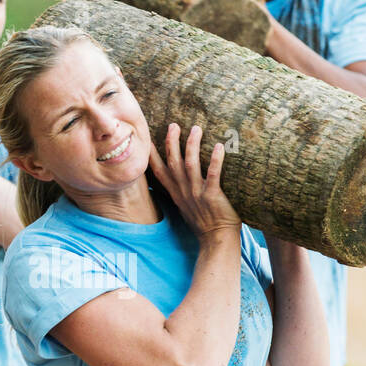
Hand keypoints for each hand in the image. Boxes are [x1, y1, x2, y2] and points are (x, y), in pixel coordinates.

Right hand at [148, 123, 240, 240]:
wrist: (216, 239)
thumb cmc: (205, 222)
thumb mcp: (186, 205)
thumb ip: (181, 189)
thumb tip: (180, 174)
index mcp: (176, 193)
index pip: (159, 172)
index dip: (152, 155)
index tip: (146, 139)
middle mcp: (184, 191)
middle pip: (173, 163)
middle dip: (172, 143)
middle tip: (174, 125)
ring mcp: (197, 194)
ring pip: (190, 165)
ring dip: (192, 145)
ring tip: (196, 129)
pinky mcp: (212, 196)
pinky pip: (213, 175)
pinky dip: (215, 160)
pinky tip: (219, 146)